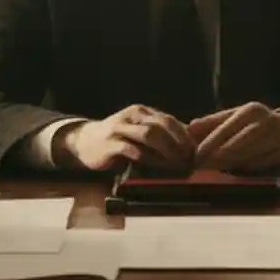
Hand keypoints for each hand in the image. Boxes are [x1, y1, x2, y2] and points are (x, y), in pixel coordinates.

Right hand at [55, 105, 194, 171]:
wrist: (85, 141)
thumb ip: (158, 135)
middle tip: (188, 159)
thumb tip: (187, 145)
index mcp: (142, 112)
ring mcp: (120, 128)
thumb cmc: (117, 138)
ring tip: (175, 164)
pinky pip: (131, 149)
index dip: (184, 135)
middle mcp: (132, 116)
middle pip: (161, 125)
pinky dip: (145, 158)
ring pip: (148, 135)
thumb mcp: (138, 131)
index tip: (195, 151)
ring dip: (165, 151)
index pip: (168, 119)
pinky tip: (154, 167)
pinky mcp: (110, 143)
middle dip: (178, 143)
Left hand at [188, 102, 279, 173]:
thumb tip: (189, 127)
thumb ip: (213, 122)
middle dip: (220, 155)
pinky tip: (234, 171)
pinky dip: (246, 169)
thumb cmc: (256, 122)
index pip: (227, 127)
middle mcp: (265, 122)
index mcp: (250, 111)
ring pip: (250, 154)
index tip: (197, 154)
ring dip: (231, 164)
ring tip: (214, 169)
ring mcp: (277, 138)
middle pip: (239, 142)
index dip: (211, 142)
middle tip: (203, 166)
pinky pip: (261, 164)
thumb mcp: (236, 117)